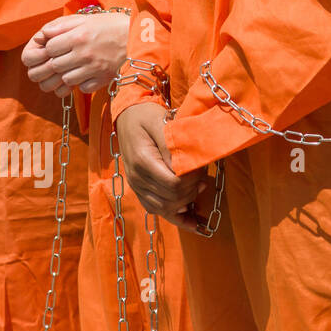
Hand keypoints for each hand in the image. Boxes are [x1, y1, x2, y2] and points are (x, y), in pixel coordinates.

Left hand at [22, 13, 129, 96]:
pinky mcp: (104, 79)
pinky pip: (83, 88)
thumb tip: (42, 34)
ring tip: (74, 67)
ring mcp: (94, 68)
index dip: (50, 49)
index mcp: (79, 35)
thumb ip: (63, 25)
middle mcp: (84, 53)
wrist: (140, 37)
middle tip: (62, 59)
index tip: (56, 48)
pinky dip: (82, 84)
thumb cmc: (112, 25)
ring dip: (67, 75)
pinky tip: (87, 75)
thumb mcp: (87, 19)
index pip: (49, 48)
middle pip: (55, 66)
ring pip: (66, 79)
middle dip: (55, 64)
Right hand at [116, 102, 205, 229]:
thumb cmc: (146, 116)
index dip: (192, 180)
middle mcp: (137, 178)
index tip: (202, 169)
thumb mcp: (160, 122)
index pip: (173, 184)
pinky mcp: (139, 189)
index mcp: (142, 161)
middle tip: (203, 177)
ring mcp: (136, 186)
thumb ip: (173, 144)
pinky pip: (155, 209)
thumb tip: (187, 166)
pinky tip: (188, 213)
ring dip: (184, 204)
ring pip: (164, 209)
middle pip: (171, 199)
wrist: (127, 117)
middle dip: (191, 191)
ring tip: (198, 190)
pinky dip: (173, 214)